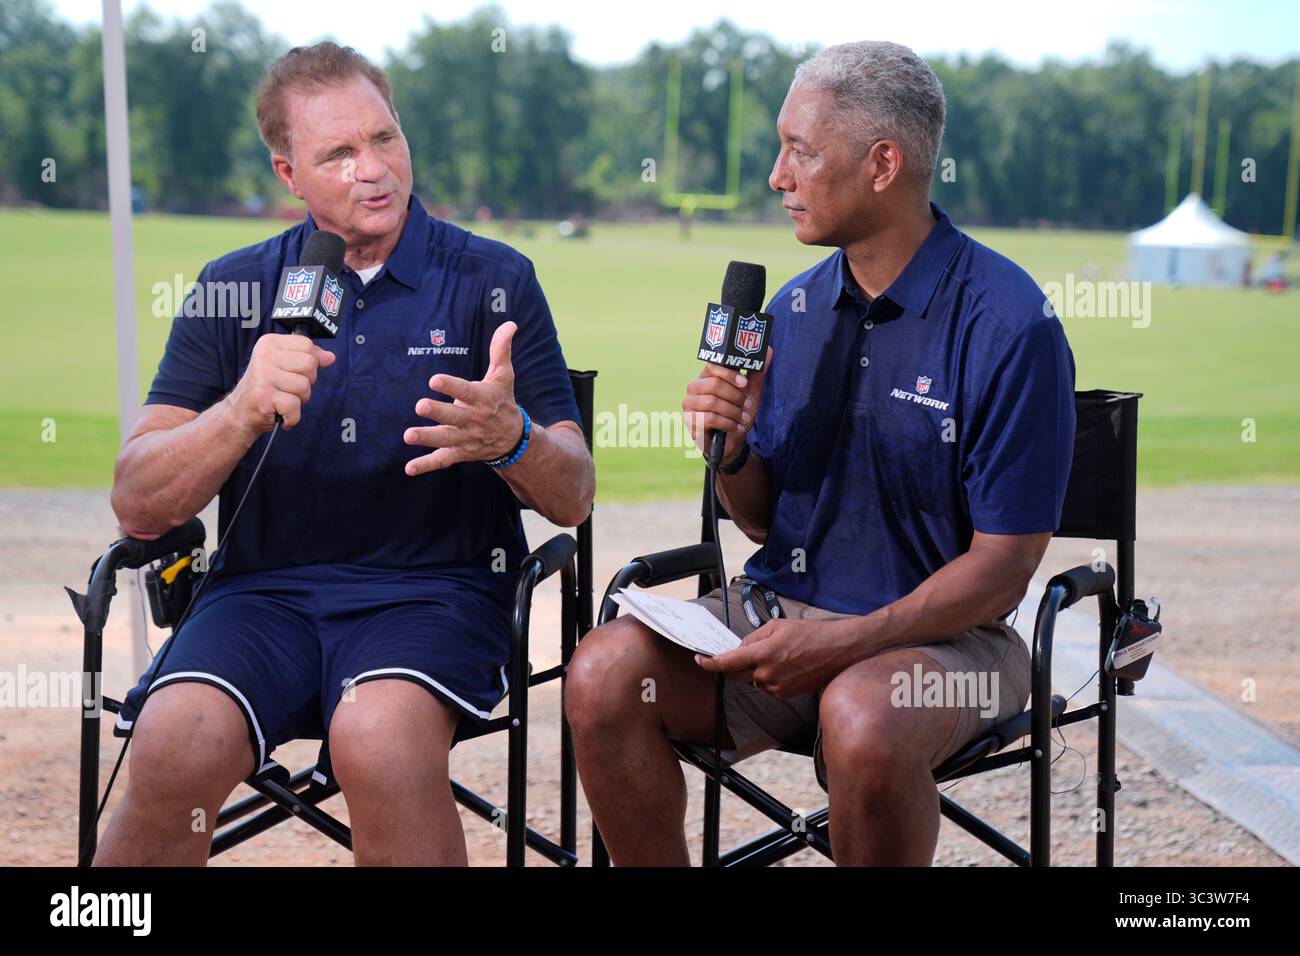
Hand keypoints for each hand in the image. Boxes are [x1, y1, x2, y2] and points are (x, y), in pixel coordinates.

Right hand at [226, 333, 335, 432]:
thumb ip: (308, 358)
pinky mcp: (264, 395)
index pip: (307, 345)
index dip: (309, 362)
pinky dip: (292, 416)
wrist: (239, 412)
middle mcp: (265, 355)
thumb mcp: (285, 366)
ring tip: (282, 400)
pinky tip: (280, 413)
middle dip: (306, 382)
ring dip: (299, 400)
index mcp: (270, 343)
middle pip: (309, 365)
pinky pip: (294, 406)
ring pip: (304, 386)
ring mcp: (263, 375)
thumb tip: (330, 357)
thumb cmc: (265, 388)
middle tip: (288, 388)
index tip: (294, 371)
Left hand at [404, 321, 522, 474]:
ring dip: (427, 438)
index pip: (466, 391)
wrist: (514, 439)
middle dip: (438, 412)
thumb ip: (501, 350)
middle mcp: (473, 420)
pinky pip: (442, 461)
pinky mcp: (459, 452)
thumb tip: (509, 323)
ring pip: (445, 439)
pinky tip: (409, 468)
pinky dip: (426, 465)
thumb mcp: (504, 375)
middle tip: (420, 405)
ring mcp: (465, 438)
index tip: (434, 379)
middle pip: (455, 417)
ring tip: (408, 435)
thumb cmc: (502, 400)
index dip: (451, 385)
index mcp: (483, 399)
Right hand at [682, 347, 772, 467]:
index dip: (729, 374)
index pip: (712, 366)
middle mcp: (694, 388)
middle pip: (713, 384)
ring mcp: (690, 405)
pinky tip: (736, 427)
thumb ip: (756, 372)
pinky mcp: (690, 422)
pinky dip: (727, 423)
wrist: (733, 441)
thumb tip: (767, 351)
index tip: (745, 383)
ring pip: (712, 402)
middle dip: (735, 396)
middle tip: (746, 405)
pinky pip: (709, 418)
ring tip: (743, 418)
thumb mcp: (750, 392)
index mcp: (706, 377)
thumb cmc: (738, 413)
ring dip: (733, 412)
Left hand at [694, 617, 855, 697]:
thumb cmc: (811, 634)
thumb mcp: (778, 626)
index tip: (700, 659)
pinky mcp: (785, 693)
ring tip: (774, 654)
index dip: (710, 662)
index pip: (728, 662)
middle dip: (730, 665)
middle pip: (736, 674)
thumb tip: (740, 647)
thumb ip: (754, 637)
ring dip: (753, 670)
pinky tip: (783, 665)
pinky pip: (766, 686)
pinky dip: (766, 676)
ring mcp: (777, 686)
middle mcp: (767, 674)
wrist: (838, 651)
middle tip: (730, 655)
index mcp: (764, 653)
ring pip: (752, 680)